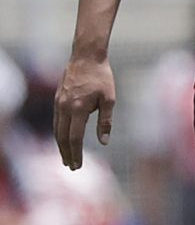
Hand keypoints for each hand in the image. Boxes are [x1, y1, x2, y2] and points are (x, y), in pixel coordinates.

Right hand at [53, 55, 115, 169]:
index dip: (76, 153)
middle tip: (71, 167)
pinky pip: (56, 121)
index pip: (74, 137)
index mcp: (78, 108)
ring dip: (61, 145)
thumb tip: (104, 142)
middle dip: (67, 153)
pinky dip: (59, 134)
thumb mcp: (109, 99)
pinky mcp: (57, 100)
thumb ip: (105, 122)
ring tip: (66, 157)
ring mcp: (58, 103)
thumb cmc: (101, 77)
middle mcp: (64, 108)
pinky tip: (64, 140)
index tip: (78, 165)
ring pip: (57, 130)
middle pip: (63, 137)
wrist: (86, 57)